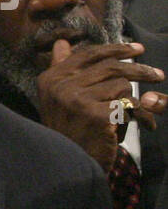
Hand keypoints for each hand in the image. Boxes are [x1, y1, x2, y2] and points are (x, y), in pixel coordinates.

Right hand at [38, 39, 165, 170]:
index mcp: (51, 79)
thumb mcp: (58, 99)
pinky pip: (131, 104)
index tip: (138, 50)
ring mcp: (77, 100)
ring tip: (148, 109)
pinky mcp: (97, 114)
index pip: (88, 55)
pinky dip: (144, 115)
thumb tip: (62, 42)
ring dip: (138, 99)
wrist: (68, 166)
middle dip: (139, 70)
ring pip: (122, 85)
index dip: (116, 49)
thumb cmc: (68, 131)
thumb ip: (63, 70)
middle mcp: (60, 86)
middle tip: (158, 76)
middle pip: (110, 67)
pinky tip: (146, 125)